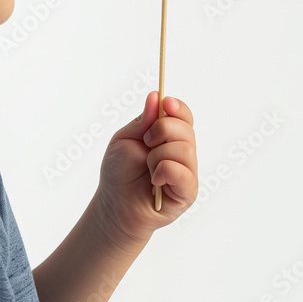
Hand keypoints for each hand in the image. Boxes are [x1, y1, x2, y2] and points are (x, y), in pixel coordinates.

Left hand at [93, 91, 197, 250]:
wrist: (113, 205)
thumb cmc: (118, 172)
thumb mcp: (124, 139)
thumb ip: (142, 121)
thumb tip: (156, 96)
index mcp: (168, 136)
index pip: (183, 115)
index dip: (177, 108)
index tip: (166, 104)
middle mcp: (181, 151)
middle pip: (185, 129)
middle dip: (162, 131)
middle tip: (145, 144)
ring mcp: (187, 171)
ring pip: (184, 149)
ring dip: (158, 156)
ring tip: (147, 168)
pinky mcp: (188, 192)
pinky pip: (183, 173)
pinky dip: (164, 171)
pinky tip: (154, 181)